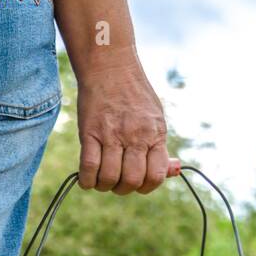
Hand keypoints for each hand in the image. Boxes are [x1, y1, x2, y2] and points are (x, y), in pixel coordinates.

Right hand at [75, 54, 171, 194]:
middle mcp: (135, 136)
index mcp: (155, 134)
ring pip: (109, 177)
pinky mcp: (90, 132)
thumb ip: (158, 146)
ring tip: (100, 179)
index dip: (145, 187)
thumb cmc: (133, 95)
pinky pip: (89, 167)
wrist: (111, 67)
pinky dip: (87, 180)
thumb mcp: (154, 118)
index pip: (155, 176)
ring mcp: (112, 134)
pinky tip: (87, 178)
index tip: (136, 183)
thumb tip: (168, 173)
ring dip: (103, 186)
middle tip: (115, 181)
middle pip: (131, 180)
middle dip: (122, 189)